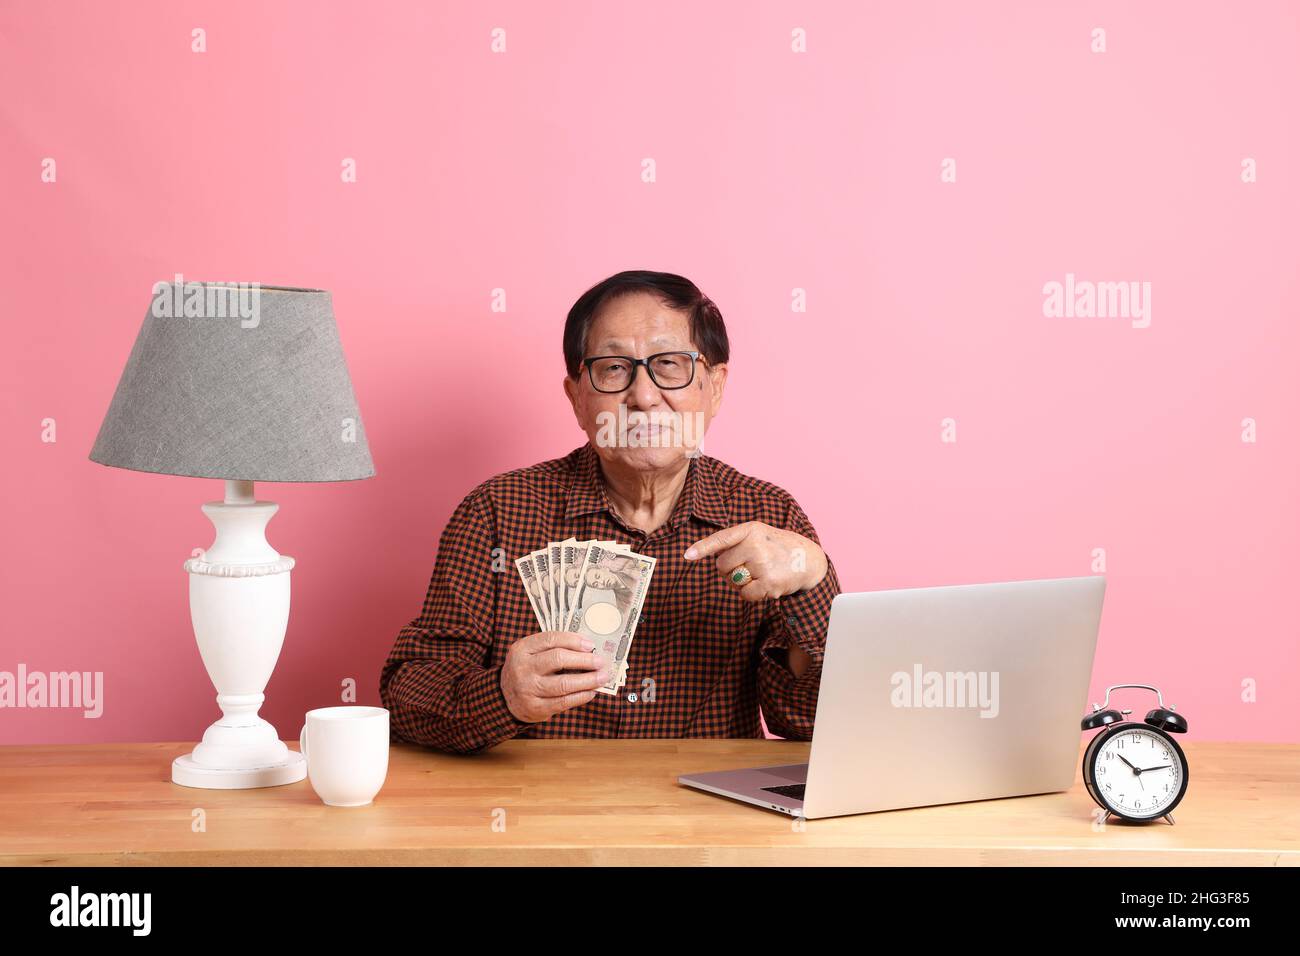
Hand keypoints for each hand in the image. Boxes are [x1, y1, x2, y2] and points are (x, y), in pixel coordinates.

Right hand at [500, 631, 609, 722]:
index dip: (573, 641)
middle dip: (584, 660)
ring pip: (563, 683)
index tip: (590, 644)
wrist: (504, 697)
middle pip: (558, 659)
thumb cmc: (526, 670)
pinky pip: (563, 702)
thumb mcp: (531, 654)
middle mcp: (522, 668)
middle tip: (601, 661)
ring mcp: (528, 689)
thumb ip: (554, 648)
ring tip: (602, 677)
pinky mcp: (535, 708)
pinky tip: (591, 691)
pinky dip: (581, 696)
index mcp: (522, 649)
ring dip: (588, 680)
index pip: (550, 639)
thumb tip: (588, 648)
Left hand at [683, 521, 827, 601]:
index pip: (721, 539)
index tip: (687, 555)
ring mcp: (761, 564)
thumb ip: (734, 541)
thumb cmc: (776, 546)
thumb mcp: (757, 534)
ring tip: (760, 573)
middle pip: (722, 566)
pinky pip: (745, 594)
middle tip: (749, 566)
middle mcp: (754, 544)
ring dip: (742, 583)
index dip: (702, 548)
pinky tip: (765, 584)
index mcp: (750, 529)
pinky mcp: (768, 583)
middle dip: (730, 570)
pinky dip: (751, 594)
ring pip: (732, 581)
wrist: (809, 559)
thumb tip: (700, 552)